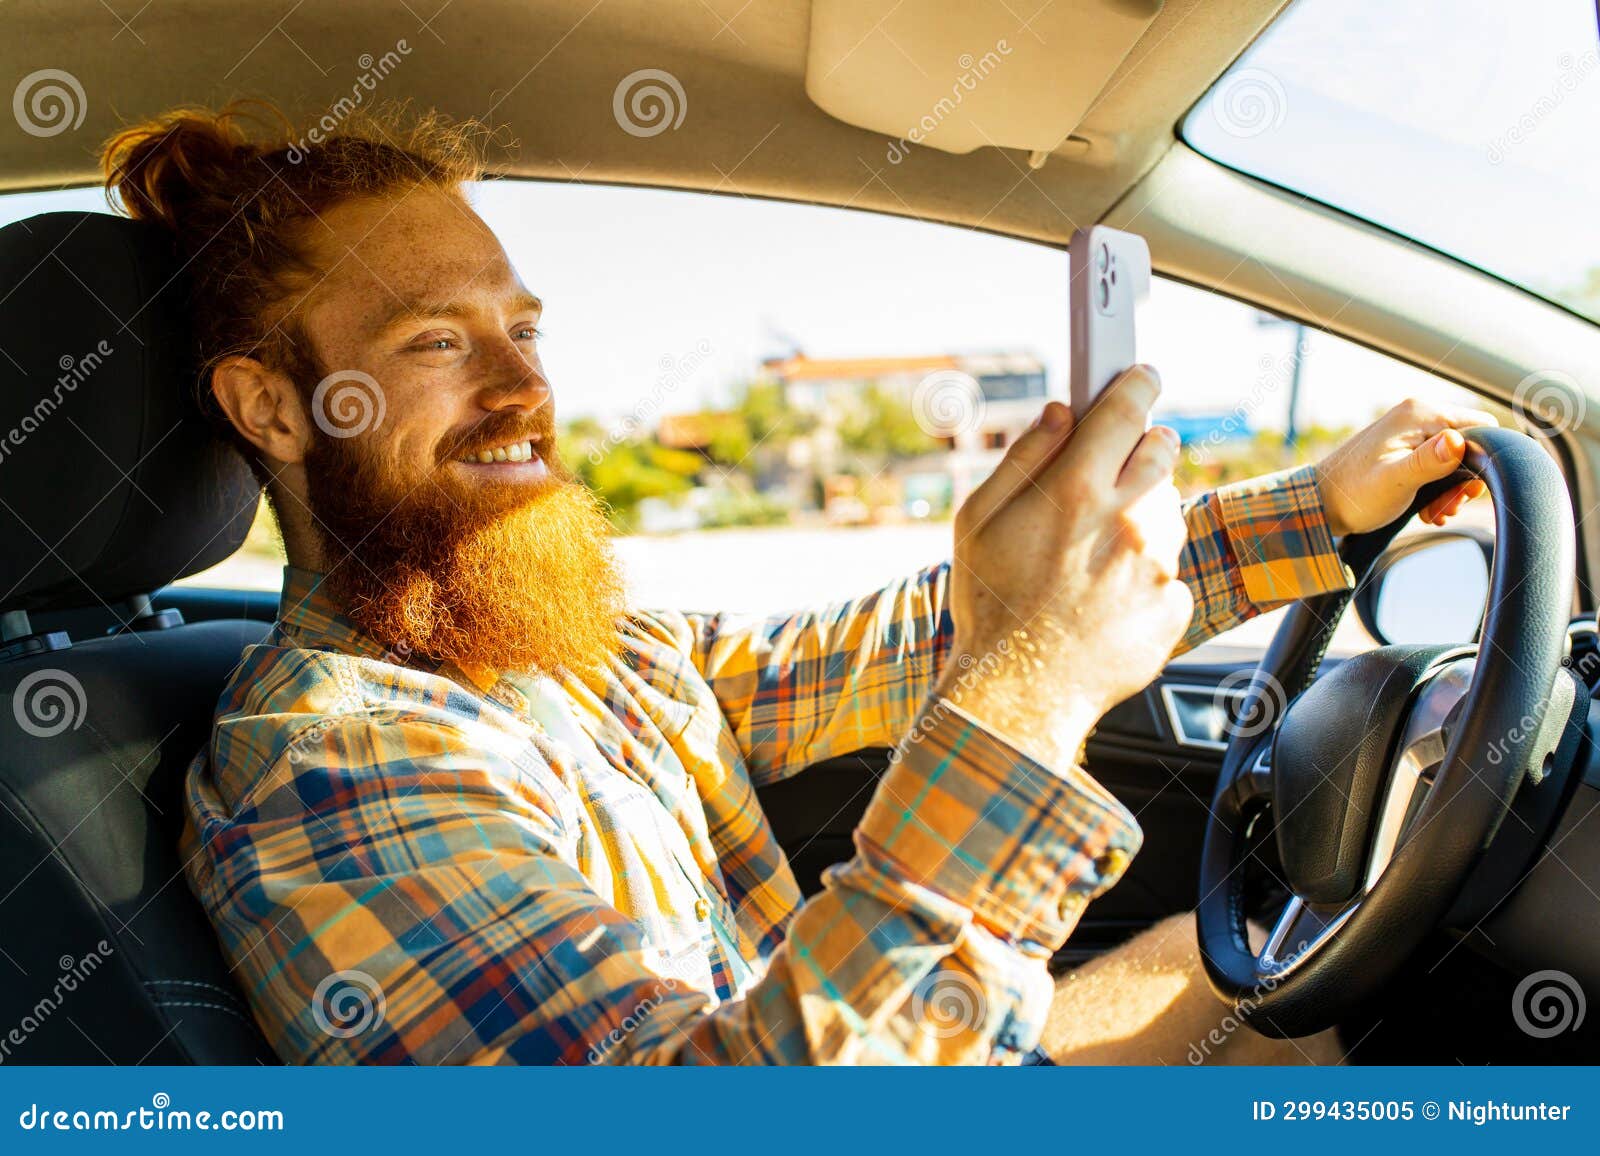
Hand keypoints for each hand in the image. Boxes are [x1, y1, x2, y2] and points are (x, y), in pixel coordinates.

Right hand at [938, 366, 1191, 767]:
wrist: (1018, 691)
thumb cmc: (990, 605)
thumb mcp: (977, 521)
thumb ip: (1022, 459)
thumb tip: (1058, 413)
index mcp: (1076, 490)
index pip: (1124, 410)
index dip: (1136, 383)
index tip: (1142, 374)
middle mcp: (1126, 520)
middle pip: (1161, 450)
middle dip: (1146, 444)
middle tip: (1117, 463)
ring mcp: (1155, 565)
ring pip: (1167, 510)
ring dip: (1141, 512)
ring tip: (1093, 550)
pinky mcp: (1171, 605)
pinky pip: (1167, 570)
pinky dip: (1144, 573)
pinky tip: (1105, 595)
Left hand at [1314, 399, 1497, 534]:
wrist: (1320, 505)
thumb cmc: (1353, 494)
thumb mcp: (1393, 481)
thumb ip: (1427, 462)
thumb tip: (1458, 441)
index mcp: (1419, 413)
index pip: (1482, 426)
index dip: (1482, 461)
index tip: (1462, 493)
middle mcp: (1418, 415)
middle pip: (1470, 444)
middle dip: (1464, 481)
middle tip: (1446, 508)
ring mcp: (1411, 432)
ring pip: (1456, 460)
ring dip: (1451, 490)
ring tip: (1433, 513)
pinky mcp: (1407, 449)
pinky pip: (1439, 466)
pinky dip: (1438, 490)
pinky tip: (1426, 511)